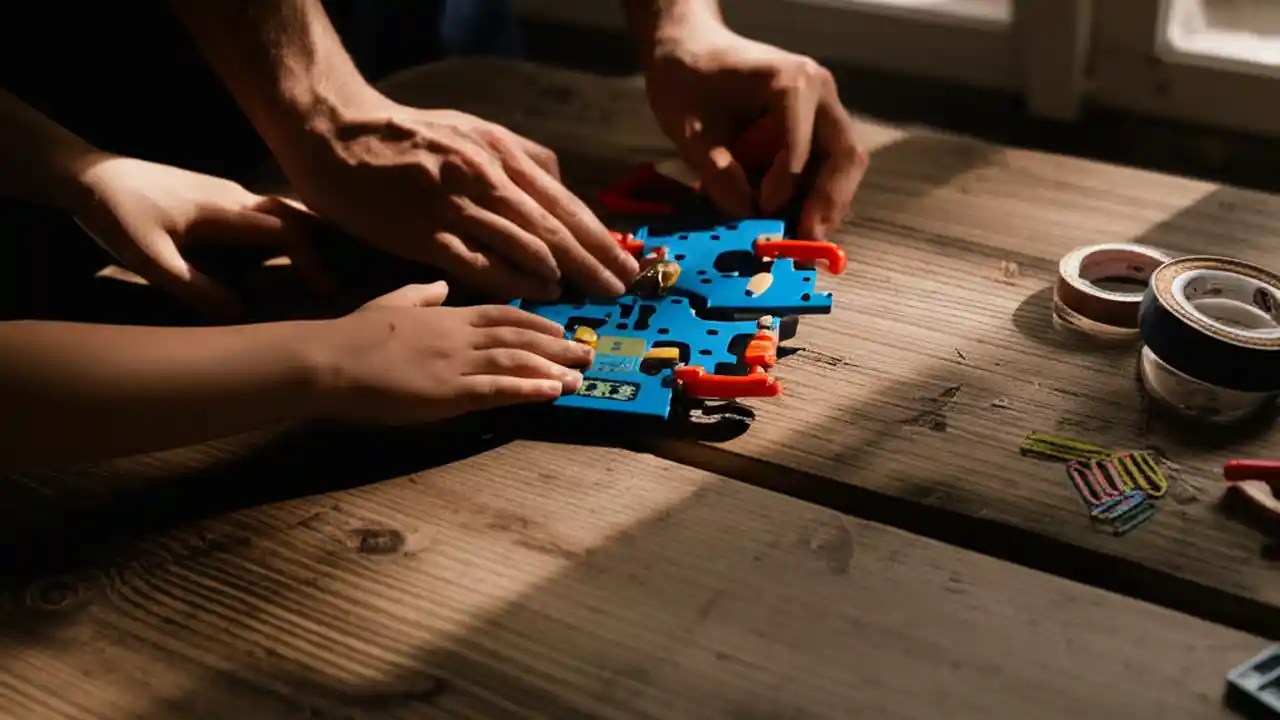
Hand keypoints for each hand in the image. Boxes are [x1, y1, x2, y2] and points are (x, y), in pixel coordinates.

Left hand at [73, 156, 330, 319]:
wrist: (85, 175)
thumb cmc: (115, 215)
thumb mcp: (148, 259)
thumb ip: (194, 287)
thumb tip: (240, 314)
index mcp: (225, 210)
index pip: (287, 233)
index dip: (312, 262)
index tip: (328, 290)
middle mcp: (234, 197)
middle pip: (296, 215)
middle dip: (326, 242)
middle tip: (345, 274)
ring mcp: (226, 193)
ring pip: (281, 212)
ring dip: (307, 236)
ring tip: (326, 265)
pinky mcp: (215, 197)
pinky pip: (264, 214)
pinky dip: (285, 232)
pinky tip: (284, 252)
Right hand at [281, 103, 638, 300]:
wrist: (336, 132)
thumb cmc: (405, 134)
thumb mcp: (470, 130)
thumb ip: (517, 156)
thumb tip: (559, 182)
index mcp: (500, 153)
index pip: (563, 203)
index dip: (597, 237)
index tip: (624, 263)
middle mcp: (486, 177)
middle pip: (553, 228)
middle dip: (591, 262)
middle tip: (618, 289)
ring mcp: (456, 206)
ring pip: (523, 246)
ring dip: (560, 275)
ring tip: (584, 298)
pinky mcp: (425, 233)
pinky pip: (479, 263)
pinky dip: (514, 281)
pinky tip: (537, 294)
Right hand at [311, 281, 589, 424]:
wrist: (330, 359)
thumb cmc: (354, 335)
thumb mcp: (392, 302)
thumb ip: (422, 294)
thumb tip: (443, 284)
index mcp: (447, 315)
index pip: (503, 314)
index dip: (537, 322)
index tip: (561, 328)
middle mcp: (459, 335)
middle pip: (520, 337)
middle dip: (557, 345)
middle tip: (587, 353)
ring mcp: (456, 364)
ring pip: (516, 361)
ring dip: (552, 369)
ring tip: (580, 376)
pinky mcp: (449, 393)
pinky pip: (498, 389)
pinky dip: (529, 389)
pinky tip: (552, 392)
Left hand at [644, 22, 867, 238]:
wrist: (692, 52)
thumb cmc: (688, 82)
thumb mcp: (689, 130)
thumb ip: (717, 172)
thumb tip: (747, 214)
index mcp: (790, 82)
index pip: (803, 142)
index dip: (786, 182)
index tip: (763, 210)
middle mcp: (820, 92)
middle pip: (845, 155)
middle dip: (827, 203)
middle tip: (805, 240)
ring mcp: (824, 110)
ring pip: (844, 166)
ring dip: (826, 206)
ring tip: (800, 239)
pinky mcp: (818, 128)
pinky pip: (830, 168)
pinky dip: (816, 198)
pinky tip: (794, 222)